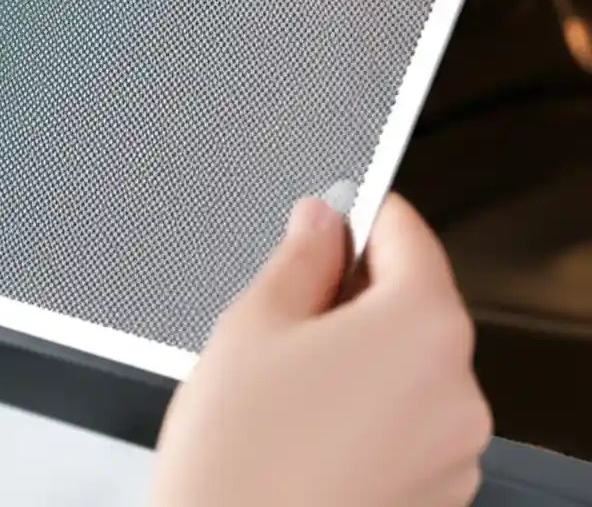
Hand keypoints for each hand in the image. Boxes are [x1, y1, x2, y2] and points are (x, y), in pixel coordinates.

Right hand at [154, 195, 491, 506]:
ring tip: (286, 387)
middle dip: (351, 297)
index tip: (332, 214)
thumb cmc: (236, 456)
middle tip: (282, 317)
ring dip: (359, 358)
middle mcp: (457, 389)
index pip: (408, 234)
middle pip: (412, 304)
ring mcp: (453, 448)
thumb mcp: (252, 324)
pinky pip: (408, 424)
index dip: (361, 214)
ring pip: (407, 367)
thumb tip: (320, 222)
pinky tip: (306, 427)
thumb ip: (299, 258)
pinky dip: (368, 412)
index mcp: (422, 329)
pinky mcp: (436, 490)